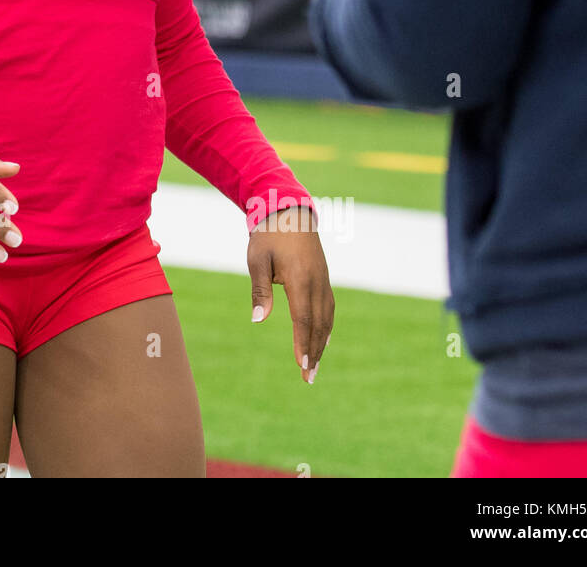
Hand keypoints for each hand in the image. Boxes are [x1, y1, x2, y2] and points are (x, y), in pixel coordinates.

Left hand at [248, 205, 333, 383]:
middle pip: (318, 324)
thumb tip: (258, 320)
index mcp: (300, 279)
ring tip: (314, 364)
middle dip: (313, 352)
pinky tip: (323, 338)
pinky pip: (328, 306)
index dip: (303, 343)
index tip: (301, 365)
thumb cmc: (268, 234)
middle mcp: (317, 282)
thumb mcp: (257, 260)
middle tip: (308, 377)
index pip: (303, 319)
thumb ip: (260, 290)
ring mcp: (323, 279)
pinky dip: (326, 325)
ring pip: (326, 317)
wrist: (288, 209)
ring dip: (321, 342)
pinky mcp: (323, 276)